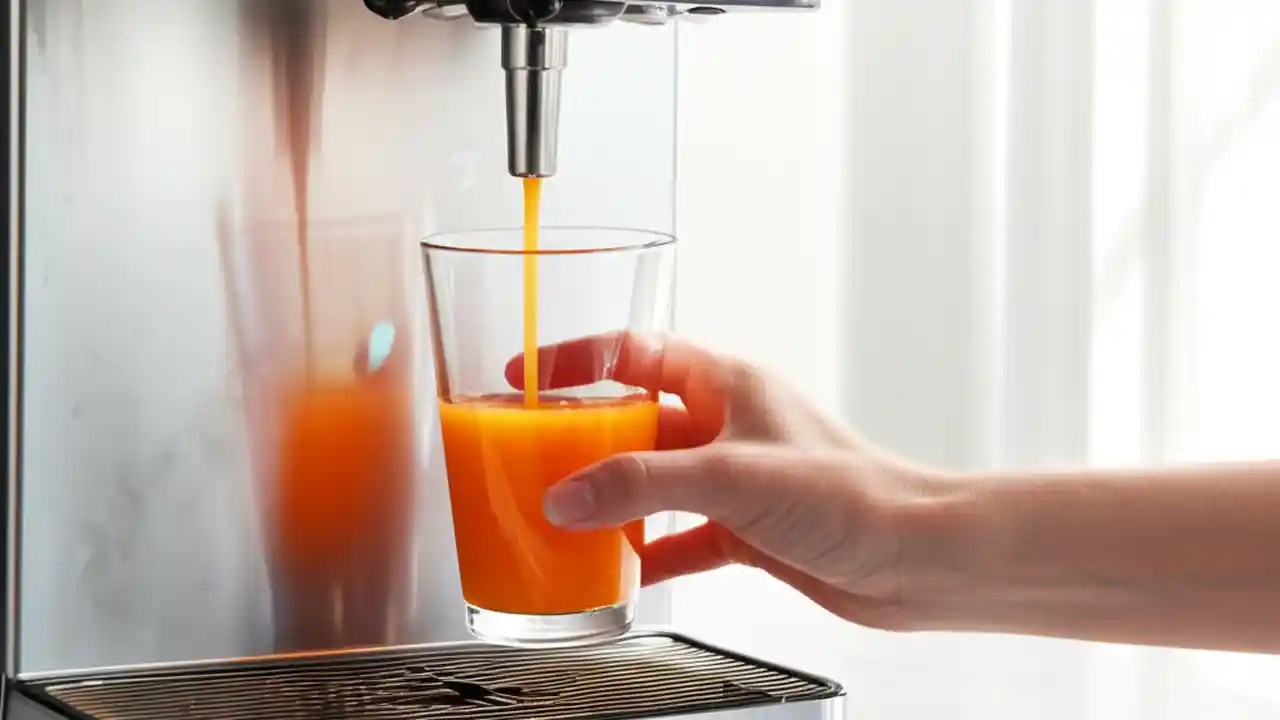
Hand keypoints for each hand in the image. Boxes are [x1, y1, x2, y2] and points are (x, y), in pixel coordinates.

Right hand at [506, 334, 939, 629]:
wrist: (916, 559)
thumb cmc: (854, 493)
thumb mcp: (732, 475)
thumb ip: (643, 484)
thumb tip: (567, 495)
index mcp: (726, 384)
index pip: (635, 353)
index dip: (578, 358)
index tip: (526, 374)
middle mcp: (728, 424)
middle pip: (636, 419)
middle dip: (583, 436)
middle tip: (532, 453)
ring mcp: (737, 478)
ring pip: (654, 479)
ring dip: (612, 497)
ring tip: (563, 513)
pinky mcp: (748, 528)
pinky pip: (681, 534)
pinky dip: (649, 550)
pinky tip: (623, 570)